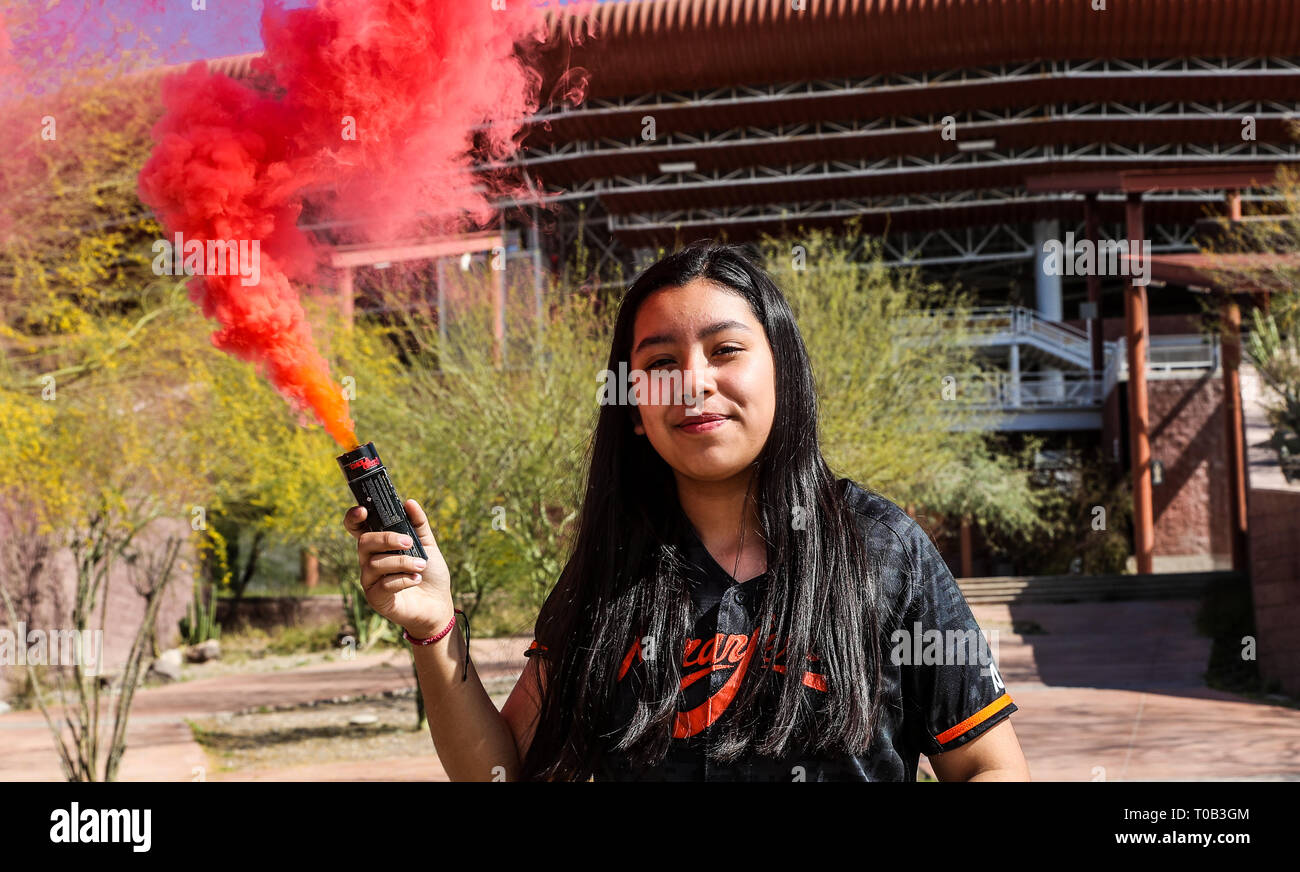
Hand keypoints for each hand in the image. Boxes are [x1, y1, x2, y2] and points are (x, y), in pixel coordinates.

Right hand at [343, 498, 453, 638]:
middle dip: (386, 539)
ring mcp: (370, 581)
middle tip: (408, 542)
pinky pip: (383, 584)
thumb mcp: (428, 545)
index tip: (364, 510)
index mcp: (379, 546)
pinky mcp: (376, 599)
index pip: (356, 529)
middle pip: (364, 542)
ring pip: (375, 563)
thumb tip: (409, 502)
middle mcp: (369, 561)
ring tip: (421, 565)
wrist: (438, 604)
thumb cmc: (430, 574)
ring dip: (402, 562)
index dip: (354, 518)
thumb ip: (419, 525)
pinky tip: (416, 579)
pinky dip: (402, 579)